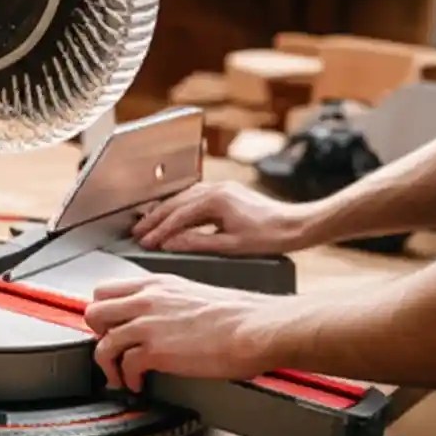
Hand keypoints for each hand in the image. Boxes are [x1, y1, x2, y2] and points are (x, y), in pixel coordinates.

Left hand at [84, 274, 296, 392]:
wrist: (256, 328)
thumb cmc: (239, 315)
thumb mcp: (194, 294)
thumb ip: (170, 303)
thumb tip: (163, 320)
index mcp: (157, 285)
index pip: (106, 290)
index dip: (104, 312)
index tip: (110, 327)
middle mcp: (147, 300)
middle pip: (93, 313)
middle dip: (97, 335)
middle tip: (111, 348)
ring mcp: (148, 324)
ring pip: (102, 342)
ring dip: (107, 364)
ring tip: (119, 376)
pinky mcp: (156, 350)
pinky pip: (124, 366)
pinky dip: (127, 379)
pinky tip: (138, 384)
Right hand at [132, 181, 315, 255]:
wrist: (298, 225)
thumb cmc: (271, 237)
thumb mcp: (231, 246)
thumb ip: (197, 243)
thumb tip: (170, 243)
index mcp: (216, 199)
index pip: (178, 216)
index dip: (159, 230)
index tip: (145, 242)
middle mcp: (216, 189)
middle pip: (175, 203)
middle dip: (154, 218)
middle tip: (137, 233)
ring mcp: (221, 189)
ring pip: (183, 198)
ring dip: (164, 212)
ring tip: (148, 225)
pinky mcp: (226, 193)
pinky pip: (194, 198)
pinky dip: (179, 208)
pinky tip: (173, 216)